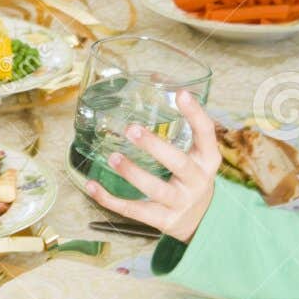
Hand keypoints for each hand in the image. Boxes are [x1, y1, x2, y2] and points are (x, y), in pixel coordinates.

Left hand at [79, 90, 217, 243]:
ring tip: (113, 157)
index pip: (206, 134)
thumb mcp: (194, 154)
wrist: (199, 221)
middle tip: (132, 129)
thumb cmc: (190, 176)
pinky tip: (91, 185)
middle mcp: (197, 181)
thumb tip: (155, 78)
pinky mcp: (163, 220)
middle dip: (155, 147)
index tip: (180, 94)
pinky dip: (110, 199)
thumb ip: (180, 125)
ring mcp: (180, 203)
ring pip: (156, 190)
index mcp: (207, 160)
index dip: (195, 114)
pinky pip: (134, 210)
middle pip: (179, 164)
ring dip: (133, 173)